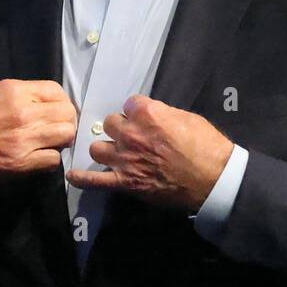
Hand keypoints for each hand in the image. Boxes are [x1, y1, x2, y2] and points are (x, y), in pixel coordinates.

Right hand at [0, 79, 76, 189]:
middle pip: (66, 114)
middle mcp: (23, 113)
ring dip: (60, 140)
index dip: (60, 101)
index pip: (56, 91)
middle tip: (55, 128)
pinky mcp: (20, 163)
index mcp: (13, 91)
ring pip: (65, 136)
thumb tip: (38, 100)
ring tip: (48, 142)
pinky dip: (49, 159)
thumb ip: (14, 94)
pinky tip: (38, 157)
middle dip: (65, 120)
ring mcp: (23, 140)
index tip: (55, 109)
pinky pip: (52, 160)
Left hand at [66, 94, 233, 211]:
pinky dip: (82, 179)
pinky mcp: (125, 182)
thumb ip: (162, 114)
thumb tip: (148, 116)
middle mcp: (131, 134)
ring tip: (115, 153)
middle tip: (132, 137)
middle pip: (110, 123)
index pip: (129, 104)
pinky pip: (94, 180)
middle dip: (120, 129)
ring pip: (97, 147)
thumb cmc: (206, 146)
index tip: (143, 120)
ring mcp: (125, 159)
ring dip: (106, 149)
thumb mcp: (187, 118)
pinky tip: (73, 175)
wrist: (213, 180)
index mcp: (147, 114)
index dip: (137, 112)